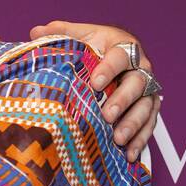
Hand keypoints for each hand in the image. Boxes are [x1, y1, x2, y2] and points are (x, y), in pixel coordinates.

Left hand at [29, 20, 161, 160]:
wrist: (115, 56)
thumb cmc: (96, 46)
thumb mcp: (80, 36)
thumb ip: (60, 32)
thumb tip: (36, 32)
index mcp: (124, 46)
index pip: (120, 56)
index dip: (109, 69)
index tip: (94, 83)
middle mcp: (141, 67)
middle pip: (138, 84)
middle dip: (123, 100)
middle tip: (107, 115)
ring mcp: (147, 89)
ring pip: (147, 106)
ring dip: (133, 123)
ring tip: (118, 138)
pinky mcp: (149, 107)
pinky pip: (149, 124)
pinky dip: (140, 140)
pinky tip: (129, 154)